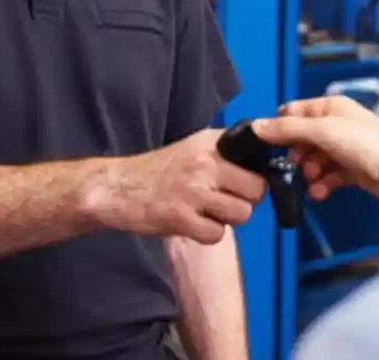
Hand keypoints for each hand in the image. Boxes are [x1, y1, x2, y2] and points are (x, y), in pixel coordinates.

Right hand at [102, 129, 267, 244]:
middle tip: (226, 202)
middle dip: (246, 201)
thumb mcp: (193, 148)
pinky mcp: (182, 217)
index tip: (247, 182)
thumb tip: (261, 163)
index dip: (258, 174)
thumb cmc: (158, 171)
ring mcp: (194, 190)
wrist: (117, 188)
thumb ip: (225, 152)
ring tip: (207, 213)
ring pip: (241, 213)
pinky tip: (193, 225)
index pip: (257, 155)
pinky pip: (217, 233)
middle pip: (257, 189)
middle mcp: (205, 163)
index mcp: (211, 144)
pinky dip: (208, 234)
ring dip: (228, 219)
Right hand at [251, 96, 378, 206]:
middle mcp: (335, 124)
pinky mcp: (351, 170)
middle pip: (302, 138)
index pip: (294, 112)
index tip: (265, 146)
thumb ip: (289, 129)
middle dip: (295, 154)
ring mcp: (344, 148)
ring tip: (312, 182)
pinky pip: (328, 176)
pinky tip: (319, 194)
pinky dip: (322, 184)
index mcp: (330, 107)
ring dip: (309, 173)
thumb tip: (255, 126)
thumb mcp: (323, 132)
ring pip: (313, 159)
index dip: (279, 127)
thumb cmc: (364, 146)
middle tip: (293, 167)